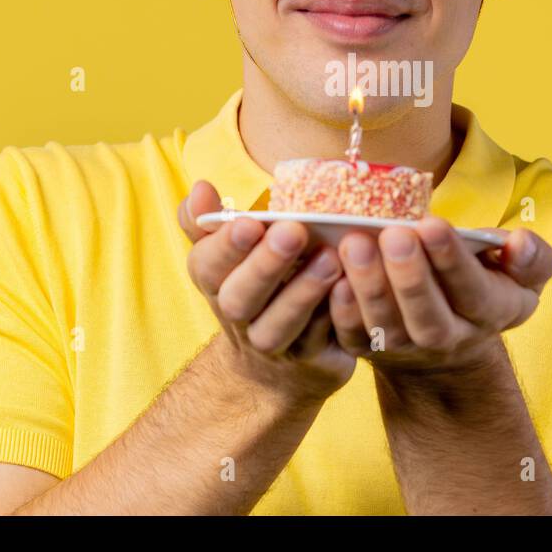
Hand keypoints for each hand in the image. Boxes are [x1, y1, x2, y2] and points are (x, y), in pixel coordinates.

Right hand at [178, 180, 356, 401]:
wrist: (279, 365)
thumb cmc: (259, 287)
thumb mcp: (232, 254)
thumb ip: (214, 221)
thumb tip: (201, 186)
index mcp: (216, 282)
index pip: (207, 266)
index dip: (226, 247)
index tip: (250, 222)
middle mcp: (237, 317)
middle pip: (240, 299)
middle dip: (265, 265)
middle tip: (293, 232)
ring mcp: (272, 344)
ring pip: (279, 325)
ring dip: (302, 291)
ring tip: (330, 258)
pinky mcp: (310, 360)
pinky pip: (319, 341)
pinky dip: (332, 315)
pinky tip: (350, 287)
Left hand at [329, 216, 551, 375]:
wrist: (449, 342)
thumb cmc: (486, 286)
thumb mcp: (523, 276)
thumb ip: (533, 259)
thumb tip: (520, 243)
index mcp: (489, 313)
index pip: (472, 292)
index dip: (452, 261)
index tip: (433, 225)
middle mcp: (447, 339)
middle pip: (427, 316)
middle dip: (410, 275)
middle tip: (394, 234)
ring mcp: (404, 348)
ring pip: (385, 325)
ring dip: (369, 285)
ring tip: (355, 243)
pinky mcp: (367, 349)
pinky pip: (351, 334)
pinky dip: (339, 308)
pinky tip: (331, 275)